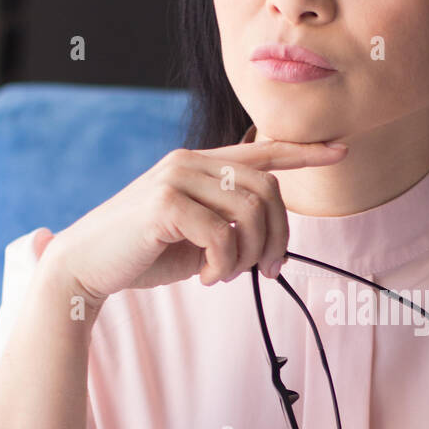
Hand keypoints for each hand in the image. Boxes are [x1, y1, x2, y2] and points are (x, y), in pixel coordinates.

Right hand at [40, 137, 347, 305]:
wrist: (87, 267)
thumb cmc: (144, 254)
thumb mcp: (196, 235)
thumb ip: (230, 225)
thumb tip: (272, 241)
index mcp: (200, 164)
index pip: (261, 151)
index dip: (304, 152)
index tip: (341, 151)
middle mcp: (190, 162)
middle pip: (267, 190)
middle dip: (279, 237)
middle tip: (269, 271)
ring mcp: (176, 178)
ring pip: (250, 213)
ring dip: (249, 255)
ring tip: (225, 275)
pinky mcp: (164, 204)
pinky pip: (222, 236)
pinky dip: (222, 265)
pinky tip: (204, 277)